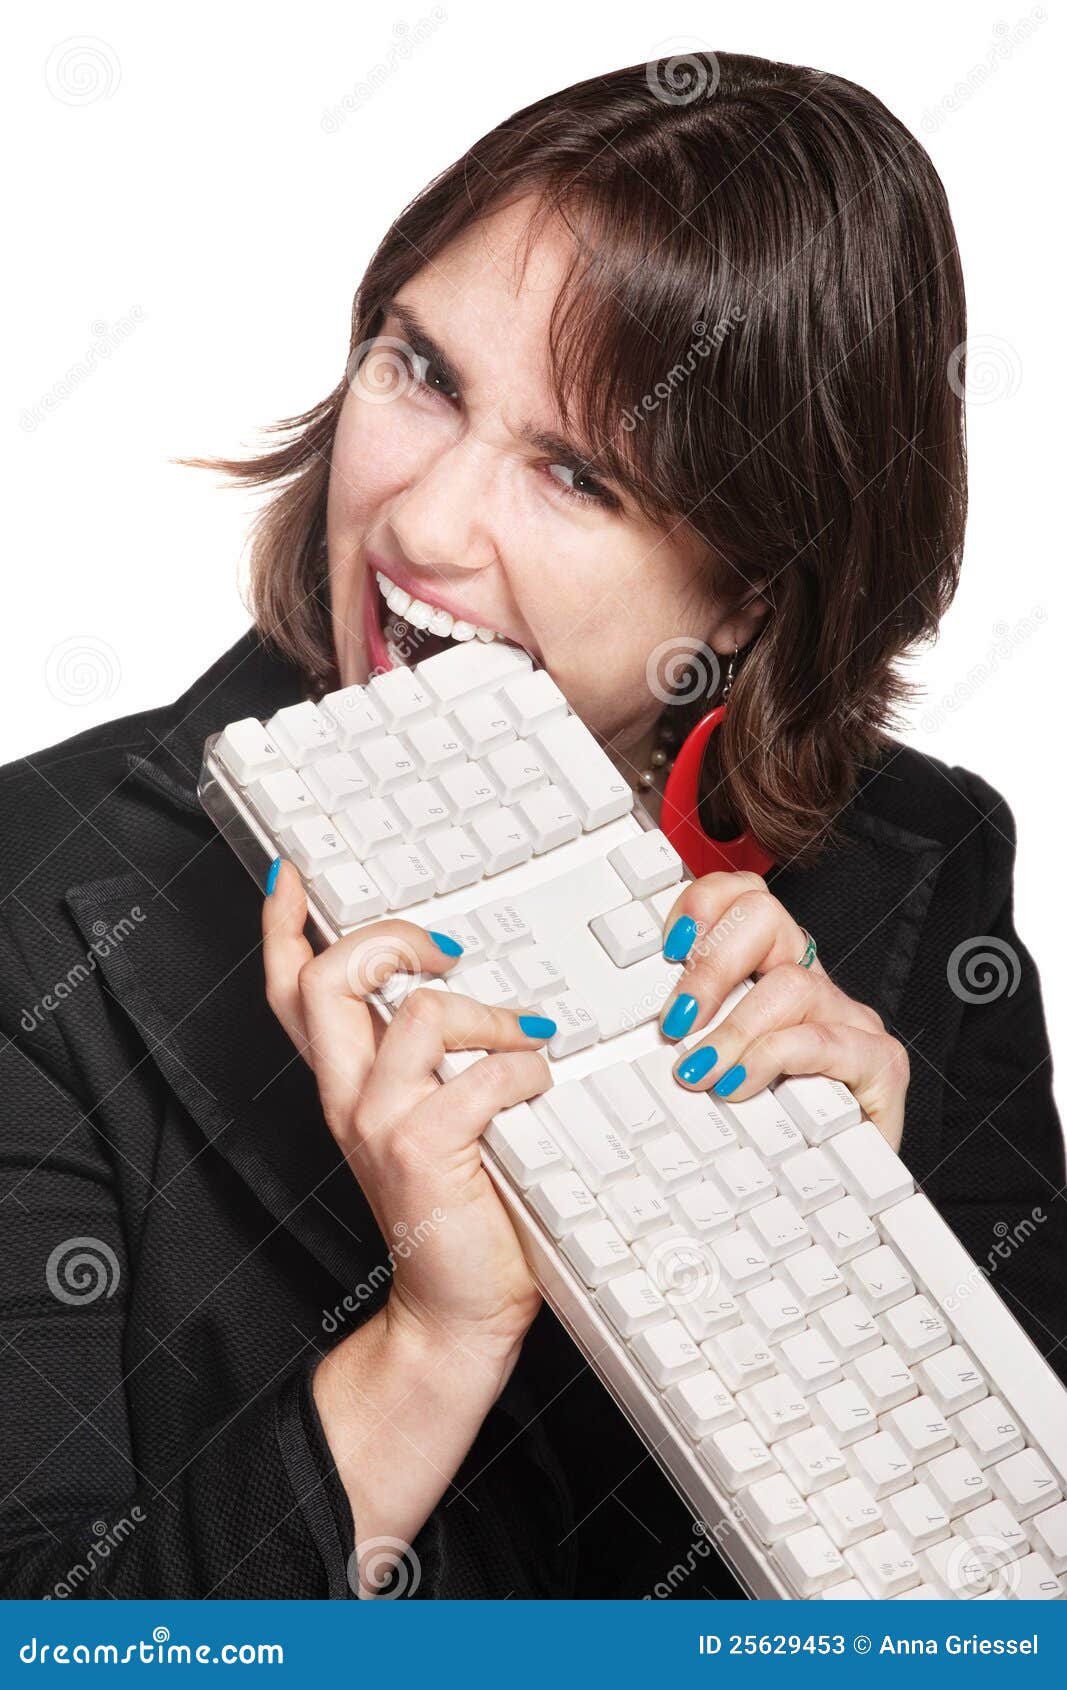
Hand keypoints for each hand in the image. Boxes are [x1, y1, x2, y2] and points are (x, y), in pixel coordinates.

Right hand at [261, 859, 553, 1373]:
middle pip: (329, 980)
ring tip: (521, 1038)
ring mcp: (380, 1123)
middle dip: (387, 937)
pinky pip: (478, 1076)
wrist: (453, 1314)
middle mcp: (349, 1098)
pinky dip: (522, 1068)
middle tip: (443, 949)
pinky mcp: (423, 1151)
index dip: (283, 928)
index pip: (292, 991)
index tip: (290, 878)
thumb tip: (475, 994)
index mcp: (346, 1085)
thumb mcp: (430, 1124)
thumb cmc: (459, 1215)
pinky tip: (538, 1086)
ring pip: (416, 1013)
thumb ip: (434, 1064)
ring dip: (485, 1013)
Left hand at [658, 871, 909, 1149]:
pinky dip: (770, 1060)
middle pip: (766, 919)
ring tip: (699, 1073)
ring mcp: (850, 1020)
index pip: (745, 900)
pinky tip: (739, 1085)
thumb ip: (688, 1033)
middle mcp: (813, 983)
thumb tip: (640, 1024)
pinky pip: (820, 1040)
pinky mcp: (879, 1062)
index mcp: (774, 971)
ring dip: (732, 1030)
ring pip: (790, 984)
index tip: (670, 946)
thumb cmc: (772, 1125)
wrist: (841, 1184)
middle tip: (675, 1021)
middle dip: (711, 966)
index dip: (706, 905)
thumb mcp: (714, 1065)